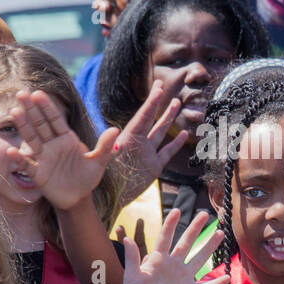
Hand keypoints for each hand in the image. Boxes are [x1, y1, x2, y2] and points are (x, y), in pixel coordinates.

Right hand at [7, 89, 120, 210]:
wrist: (78, 198)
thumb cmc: (88, 177)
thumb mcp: (99, 162)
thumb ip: (105, 146)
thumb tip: (115, 129)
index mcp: (67, 138)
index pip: (55, 120)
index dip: (47, 107)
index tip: (38, 93)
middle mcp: (53, 145)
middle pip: (40, 124)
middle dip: (31, 110)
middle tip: (21, 94)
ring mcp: (44, 158)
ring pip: (32, 139)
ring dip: (24, 126)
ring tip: (15, 112)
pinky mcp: (38, 173)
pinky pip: (27, 164)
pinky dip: (19, 158)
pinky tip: (11, 151)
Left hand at [114, 81, 187, 205]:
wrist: (106, 198)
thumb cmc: (101, 179)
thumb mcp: (102, 160)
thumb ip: (107, 146)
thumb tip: (114, 130)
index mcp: (127, 138)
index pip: (142, 116)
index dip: (151, 101)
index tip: (158, 86)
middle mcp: (138, 143)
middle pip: (151, 118)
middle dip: (157, 102)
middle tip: (161, 85)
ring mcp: (147, 154)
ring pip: (161, 132)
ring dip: (168, 118)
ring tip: (176, 103)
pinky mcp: (154, 167)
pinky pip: (167, 152)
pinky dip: (175, 144)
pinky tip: (183, 134)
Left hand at [121, 209, 229, 283]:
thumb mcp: (131, 276)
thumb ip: (132, 258)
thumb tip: (126, 239)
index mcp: (159, 259)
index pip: (165, 238)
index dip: (171, 224)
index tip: (177, 210)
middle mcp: (173, 265)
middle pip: (186, 243)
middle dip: (195, 228)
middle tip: (204, 214)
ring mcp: (183, 278)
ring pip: (200, 259)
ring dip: (210, 247)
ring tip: (220, 234)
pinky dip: (216, 283)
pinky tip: (228, 277)